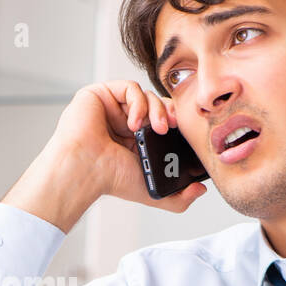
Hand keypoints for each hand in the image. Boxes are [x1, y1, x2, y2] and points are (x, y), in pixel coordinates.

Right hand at [51, 80, 206, 212]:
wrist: (86, 172)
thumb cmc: (109, 180)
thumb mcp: (152, 191)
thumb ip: (178, 197)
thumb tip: (199, 190)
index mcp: (134, 139)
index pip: (162, 120)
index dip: (175, 121)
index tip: (183, 131)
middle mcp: (122, 121)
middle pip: (156, 104)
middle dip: (169, 112)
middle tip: (172, 126)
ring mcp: (111, 107)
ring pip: (145, 94)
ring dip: (155, 109)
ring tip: (155, 128)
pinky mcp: (99, 94)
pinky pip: (129, 87)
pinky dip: (138, 102)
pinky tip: (134, 122)